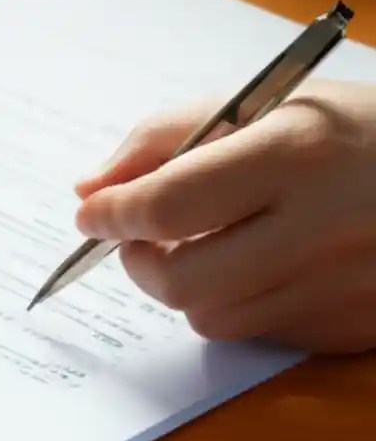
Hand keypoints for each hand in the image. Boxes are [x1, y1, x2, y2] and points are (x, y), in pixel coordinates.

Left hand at [72, 79, 375, 353]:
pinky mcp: (353, 330)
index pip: (166, 205)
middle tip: (141, 238)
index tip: (93, 213)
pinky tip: (270, 268)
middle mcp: (322, 229)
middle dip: (139, 262)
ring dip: (189, 286)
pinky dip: (242, 304)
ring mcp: (342, 289)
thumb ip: (166, 139)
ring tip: (217, 243)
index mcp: (298, 154)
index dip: (112, 215)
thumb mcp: (269, 105)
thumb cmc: (355, 134)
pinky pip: (259, 335)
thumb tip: (90, 192)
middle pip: (179, 282)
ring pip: (210, 318)